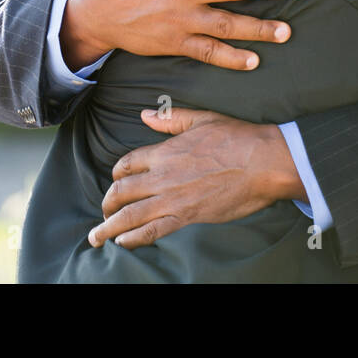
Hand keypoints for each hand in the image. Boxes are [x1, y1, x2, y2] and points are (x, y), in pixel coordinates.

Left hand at [88, 107, 306, 249]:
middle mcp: (162, 175)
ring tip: (95, 237)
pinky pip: (152, 231)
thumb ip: (170, 118)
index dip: (117, 174)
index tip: (116, 181)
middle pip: (121, 191)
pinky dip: (133, 238)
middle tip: (102, 212)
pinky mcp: (186, 216)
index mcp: (164, 151)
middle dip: (107, 203)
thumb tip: (144, 114)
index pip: (127, 164)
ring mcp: (172, 198)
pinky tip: (121, 243)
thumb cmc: (237, 138)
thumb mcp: (201, 119)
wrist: (262, 162)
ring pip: (130, 215)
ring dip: (108, 227)